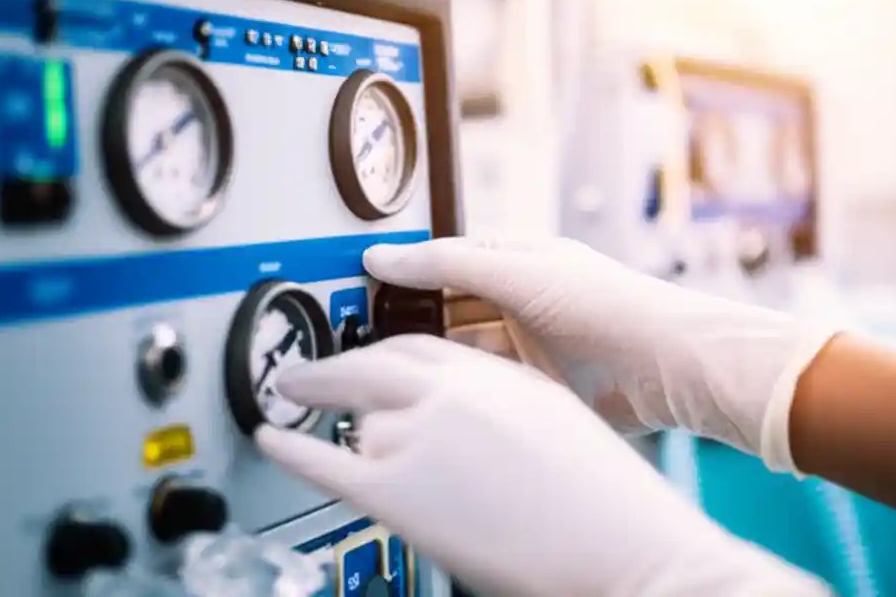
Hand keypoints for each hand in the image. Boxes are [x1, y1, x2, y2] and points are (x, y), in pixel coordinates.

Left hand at [256, 335, 825, 596]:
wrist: (627, 549)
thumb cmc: (608, 504)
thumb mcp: (554, 425)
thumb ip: (500, 408)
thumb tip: (464, 418)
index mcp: (497, 373)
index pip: (418, 346)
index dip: (380, 349)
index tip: (361, 355)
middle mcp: (453, 393)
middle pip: (373, 364)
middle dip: (333, 368)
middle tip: (306, 372)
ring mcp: (419, 437)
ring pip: (358, 422)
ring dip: (340, 428)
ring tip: (310, 422)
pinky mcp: (394, 489)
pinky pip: (321, 459)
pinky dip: (287, 446)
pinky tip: (268, 436)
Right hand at [363, 238, 837, 472]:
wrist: (671, 368)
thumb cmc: (611, 306)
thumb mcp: (520, 273)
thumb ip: (448, 263)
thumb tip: (382, 255)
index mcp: (516, 261)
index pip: (443, 261)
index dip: (402, 274)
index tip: (357, 291)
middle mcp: (520, 302)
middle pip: (447, 310)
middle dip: (411, 322)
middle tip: (365, 339)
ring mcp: (528, 348)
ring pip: (462, 352)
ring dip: (434, 360)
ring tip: (392, 372)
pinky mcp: (537, 390)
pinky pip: (484, 388)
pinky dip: (461, 391)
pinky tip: (436, 398)